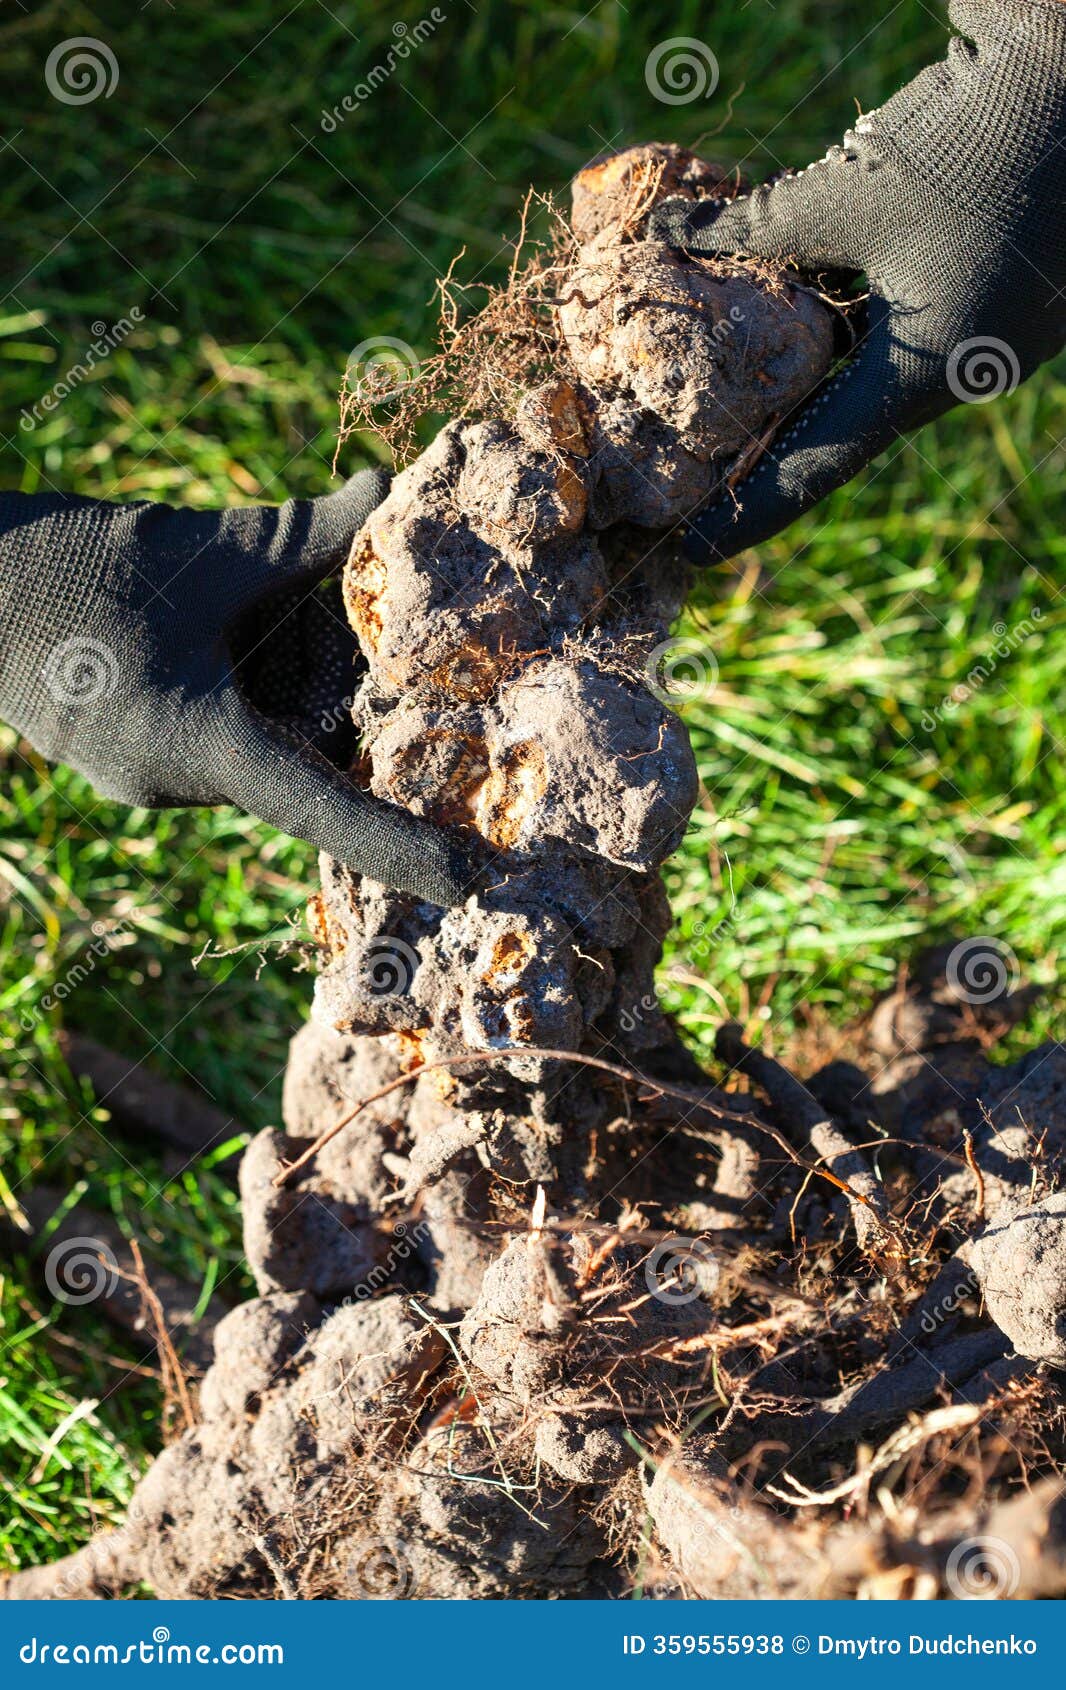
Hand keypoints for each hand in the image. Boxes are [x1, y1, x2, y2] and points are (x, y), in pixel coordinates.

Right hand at [0, 473, 478, 905]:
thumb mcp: (208, 549)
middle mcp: (183, 784)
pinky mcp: (136, 761)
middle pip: (306, 767)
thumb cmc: (76, 570)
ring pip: (266, 751)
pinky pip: (225, 742)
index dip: (401, 847)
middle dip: (359, 720)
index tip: (469, 879)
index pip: (326, 813)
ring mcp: (152, 780)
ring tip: (318, 623)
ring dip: (303, 697)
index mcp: (205, 747)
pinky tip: (254, 634)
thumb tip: (388, 490)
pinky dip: (258, 696)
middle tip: (417, 669)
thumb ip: (306, 536)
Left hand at [648, 0, 1065, 562]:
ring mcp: (985, 333)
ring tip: (727, 373)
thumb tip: (662, 235)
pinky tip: (800, 287)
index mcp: (924, 378)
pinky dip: (852, 309)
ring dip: (805, 360)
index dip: (747, 508)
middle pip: (839, 417)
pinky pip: (908, 318)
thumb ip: (753, 227)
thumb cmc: (976, 142)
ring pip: (872, 363)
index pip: (816, 465)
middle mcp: (956, 371)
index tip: (690, 549)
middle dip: (766, 427)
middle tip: (690, 453)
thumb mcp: (847, 193)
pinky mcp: (997, 287)